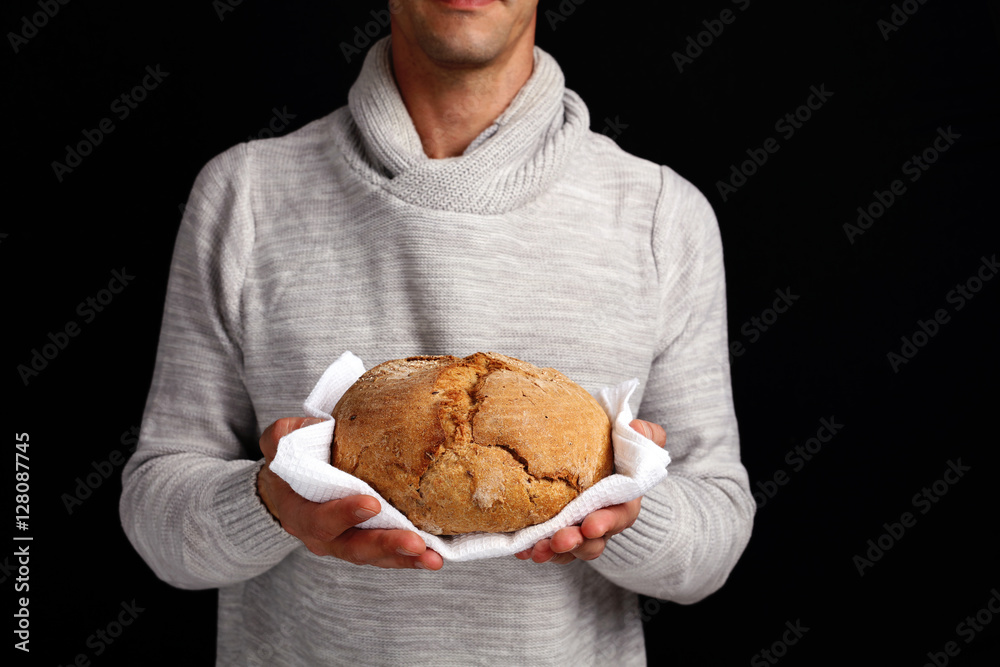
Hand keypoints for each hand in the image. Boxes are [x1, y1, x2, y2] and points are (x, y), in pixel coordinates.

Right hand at [257, 417, 442, 569]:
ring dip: (405, 559)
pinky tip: (437, 555)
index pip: (319, 518)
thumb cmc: (289, 458)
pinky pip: (388, 555)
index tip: (372, 503)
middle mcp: (321, 536)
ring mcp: (344, 543)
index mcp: (299, 511)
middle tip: (415, 543)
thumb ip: (287, 435)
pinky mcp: (366, 543)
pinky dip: (412, 557)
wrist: (289, 485)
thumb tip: (316, 426)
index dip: (344, 513)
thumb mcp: (280, 441)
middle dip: (385, 545)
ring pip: (375, 557)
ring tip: (433, 558)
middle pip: (353, 547)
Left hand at [514, 419, 666, 564]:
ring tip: (537, 550)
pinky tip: (522, 550)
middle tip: (560, 540)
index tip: (590, 526)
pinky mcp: (558, 531)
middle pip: (593, 540)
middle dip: (577, 543)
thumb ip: (644, 434)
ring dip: (554, 552)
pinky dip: (535, 550)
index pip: (619, 517)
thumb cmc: (617, 447)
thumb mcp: (634, 437)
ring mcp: (580, 529)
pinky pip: (549, 547)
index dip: (606, 524)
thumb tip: (637, 427)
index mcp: (624, 501)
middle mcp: (603, 521)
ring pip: (570, 549)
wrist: (595, 454)